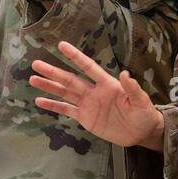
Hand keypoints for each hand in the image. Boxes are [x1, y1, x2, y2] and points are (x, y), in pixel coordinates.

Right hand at [30, 40, 163, 150]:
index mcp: (107, 84)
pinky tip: (39, 101)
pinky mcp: (85, 118)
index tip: (61, 45)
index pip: (88, 67)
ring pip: (65, 93)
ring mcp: (88, 104)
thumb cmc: (144, 114)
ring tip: (33, 79)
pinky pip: (66, 110)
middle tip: (36, 64)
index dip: (75, 56)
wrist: (141, 133)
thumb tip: (126, 73)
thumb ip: (133, 89)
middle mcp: (94, 91)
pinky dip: (53, 105)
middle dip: (53, 72)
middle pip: (70, 79)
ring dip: (49, 86)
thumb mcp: (141, 101)